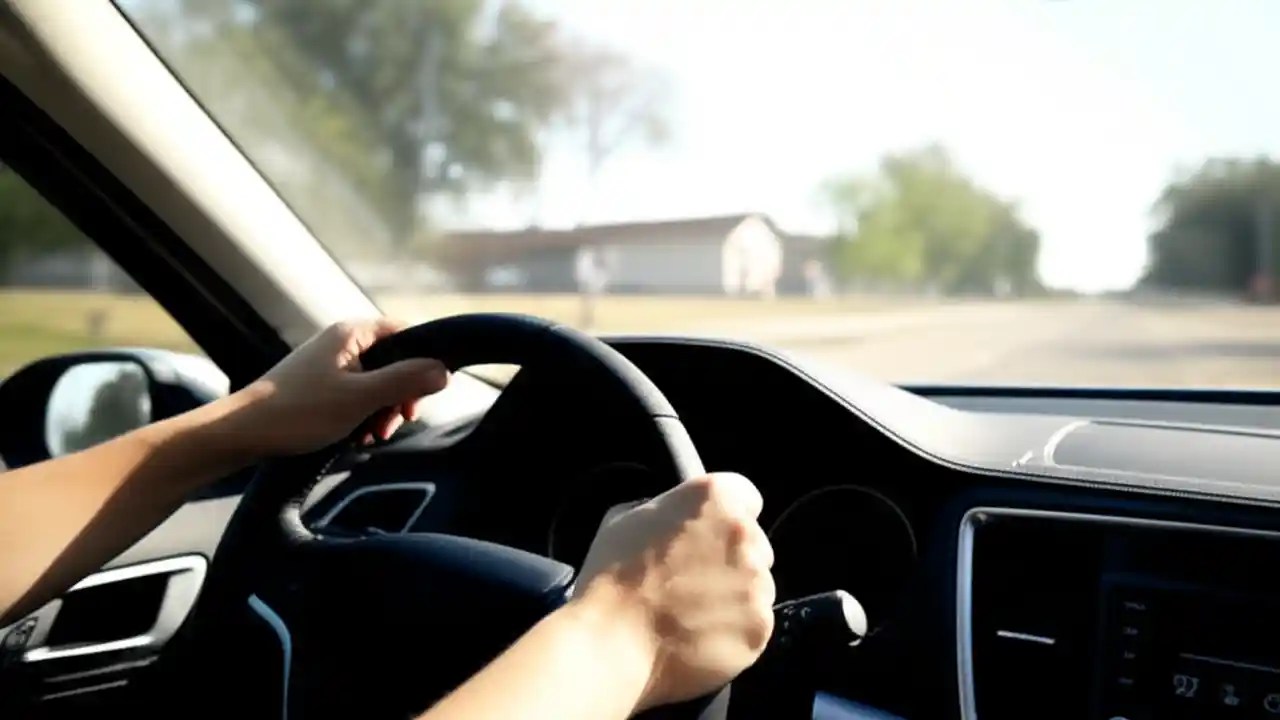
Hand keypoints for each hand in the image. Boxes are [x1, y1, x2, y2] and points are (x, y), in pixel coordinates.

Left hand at [232, 318, 448, 455]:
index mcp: (352, 333)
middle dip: (402, 394)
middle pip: (395, 361)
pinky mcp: (319, 386)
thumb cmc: (299, 412)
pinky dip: (364, 415)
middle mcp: (342, 342)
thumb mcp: (361, 397)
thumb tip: (444, 371)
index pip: (406, 332)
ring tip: (373, 435)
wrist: (242, 432)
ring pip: (377, 382)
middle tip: (396, 423)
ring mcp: (329, 364)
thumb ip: (405, 381)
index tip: (422, 394)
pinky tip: (358, 437)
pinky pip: (357, 395)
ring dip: (384, 410)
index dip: (423, 361)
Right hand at [571, 473, 775, 710]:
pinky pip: (754, 624)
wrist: (612, 644)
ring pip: (757, 585)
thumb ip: (661, 507)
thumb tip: (670, 516)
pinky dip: (735, 631)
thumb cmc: (612, 578)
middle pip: (755, 543)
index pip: (745, 496)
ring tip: (693, 612)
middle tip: (694, 577)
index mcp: (714, 498)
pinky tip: (700, 636)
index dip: (724, 516)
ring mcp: (757, 583)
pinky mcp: (759, 627)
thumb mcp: (625, 518)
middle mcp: (745, 535)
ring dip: (735, 595)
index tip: (707, 534)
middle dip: (731, 557)